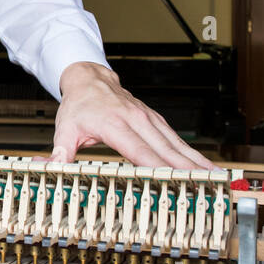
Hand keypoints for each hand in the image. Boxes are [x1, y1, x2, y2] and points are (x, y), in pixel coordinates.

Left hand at [48, 62, 216, 170]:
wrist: (89, 79)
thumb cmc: (78, 106)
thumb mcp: (64, 129)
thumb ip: (60, 153)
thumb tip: (47, 168)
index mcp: (115, 124)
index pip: (140, 151)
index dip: (157, 168)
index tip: (173, 182)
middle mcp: (137, 120)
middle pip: (166, 148)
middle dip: (187, 168)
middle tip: (208, 185)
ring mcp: (149, 119)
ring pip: (176, 143)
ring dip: (196, 161)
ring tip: (216, 177)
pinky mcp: (155, 120)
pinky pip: (176, 139)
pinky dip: (191, 153)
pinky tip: (204, 166)